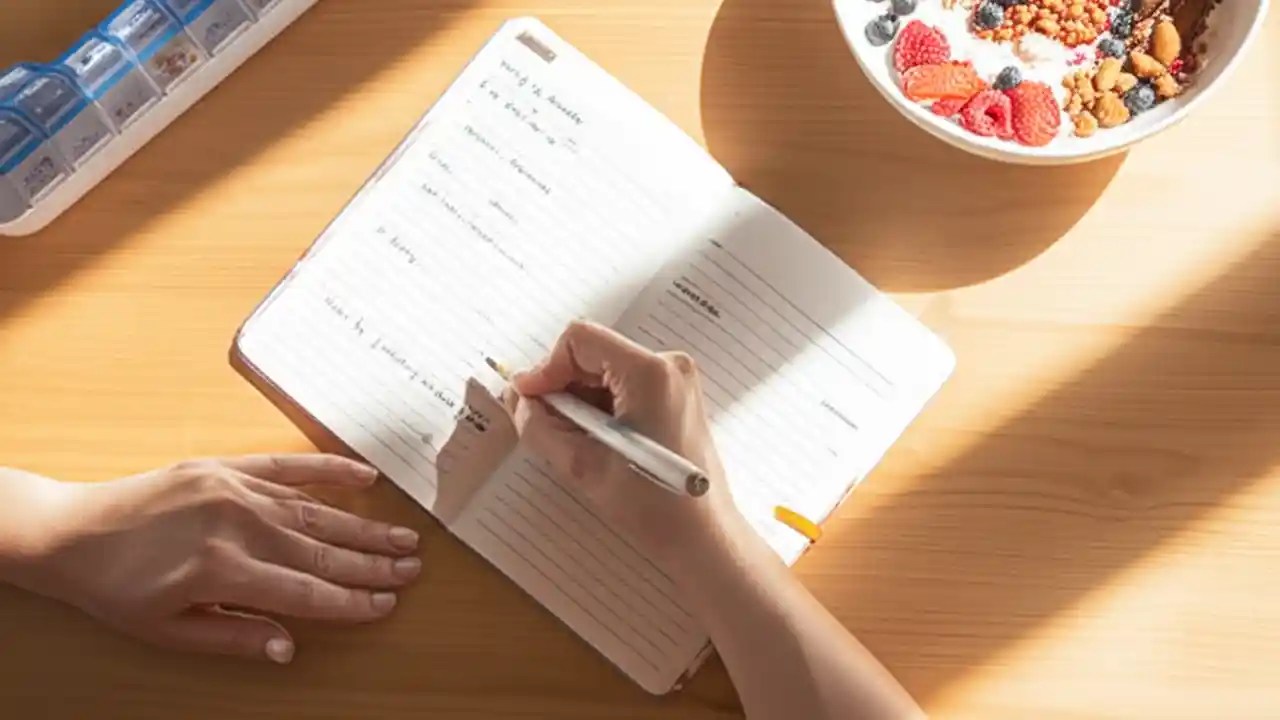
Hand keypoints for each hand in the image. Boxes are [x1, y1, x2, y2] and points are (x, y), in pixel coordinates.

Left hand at [27, 455, 420, 663]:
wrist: (69, 533)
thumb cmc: (116, 591)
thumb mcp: (168, 631)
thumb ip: (233, 635)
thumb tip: (288, 647)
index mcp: (223, 570)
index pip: (307, 592)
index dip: (352, 602)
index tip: (386, 605)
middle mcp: (237, 526)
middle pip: (322, 551)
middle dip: (372, 564)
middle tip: (413, 569)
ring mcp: (234, 490)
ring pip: (315, 511)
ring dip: (362, 527)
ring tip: (403, 538)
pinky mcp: (224, 466)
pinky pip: (287, 466)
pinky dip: (329, 471)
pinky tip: (364, 478)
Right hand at [505, 321, 738, 569]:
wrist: (702, 534)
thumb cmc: (652, 506)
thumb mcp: (581, 466)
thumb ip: (538, 424)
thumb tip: (518, 396)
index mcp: (649, 372)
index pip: (579, 339)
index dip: (546, 368)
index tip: (530, 402)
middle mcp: (668, 364)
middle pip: (593, 352)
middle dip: (563, 387)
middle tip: (552, 428)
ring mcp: (675, 378)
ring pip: (604, 370)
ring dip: (581, 400)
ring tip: (581, 442)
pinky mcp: (675, 394)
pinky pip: (623, 384)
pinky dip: (602, 406)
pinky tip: (601, 441)